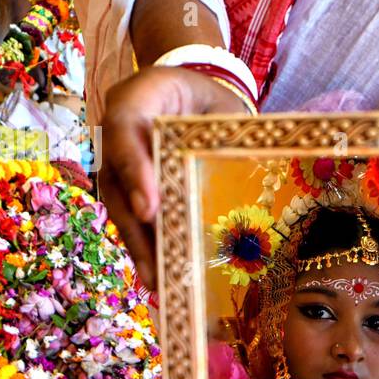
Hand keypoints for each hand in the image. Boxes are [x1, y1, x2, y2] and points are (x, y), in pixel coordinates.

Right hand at [98, 66, 250, 289]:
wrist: (197, 100)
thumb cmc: (212, 102)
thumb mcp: (222, 105)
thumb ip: (228, 128)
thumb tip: (263, 160)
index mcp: (139, 95)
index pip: (126, 126)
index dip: (135, 169)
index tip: (150, 209)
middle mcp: (119, 130)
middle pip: (116, 180)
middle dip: (136, 227)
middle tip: (154, 265)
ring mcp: (118, 161)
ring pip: (120, 206)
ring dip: (139, 247)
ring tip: (157, 284)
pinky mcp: (129, 187)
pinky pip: (132, 217)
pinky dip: (146, 246)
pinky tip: (160, 277)